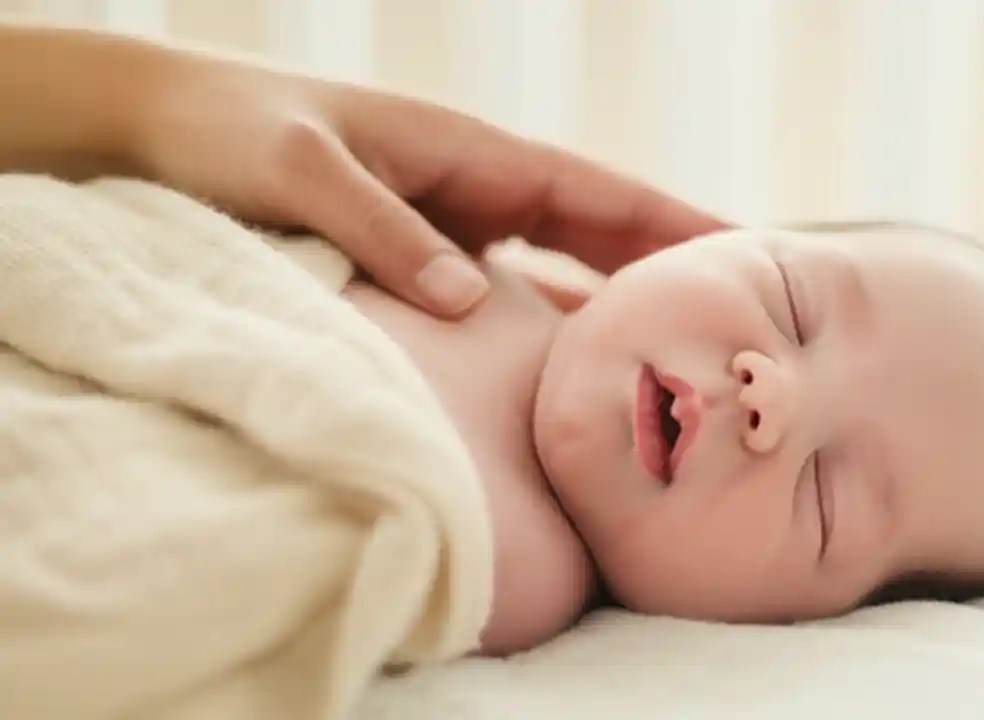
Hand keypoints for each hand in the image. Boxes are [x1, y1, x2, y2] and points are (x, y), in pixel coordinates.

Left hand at [133, 50, 726, 317]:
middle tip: (746, 318)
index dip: (674, 221)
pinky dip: (547, 324)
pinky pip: (507, 296)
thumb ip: (386, 232)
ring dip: (616, 302)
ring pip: (559, 267)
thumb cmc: (230, 132)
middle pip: (599, 231)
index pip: (598, 189)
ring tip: (680, 353)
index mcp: (469, 153)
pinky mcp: (421, 258)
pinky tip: (573, 371)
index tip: (748, 250)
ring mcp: (453, 224)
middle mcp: (475, 188)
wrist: (161, 125)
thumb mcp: (304, 173)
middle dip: (669, 268)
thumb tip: (471, 303)